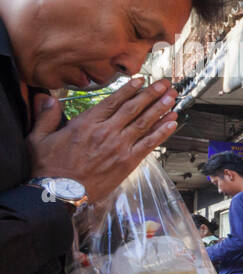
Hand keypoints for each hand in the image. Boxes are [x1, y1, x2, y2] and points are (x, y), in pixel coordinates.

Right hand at [27, 76, 177, 202]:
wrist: (58, 194)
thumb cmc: (47, 167)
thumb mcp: (39, 137)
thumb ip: (46, 116)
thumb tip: (46, 97)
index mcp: (86, 123)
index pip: (113, 101)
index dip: (130, 89)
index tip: (142, 80)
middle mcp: (106, 132)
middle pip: (134, 108)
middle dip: (152, 94)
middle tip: (166, 84)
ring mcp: (119, 147)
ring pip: (144, 123)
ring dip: (161, 108)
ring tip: (173, 97)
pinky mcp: (127, 162)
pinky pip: (149, 144)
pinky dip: (162, 132)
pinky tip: (173, 122)